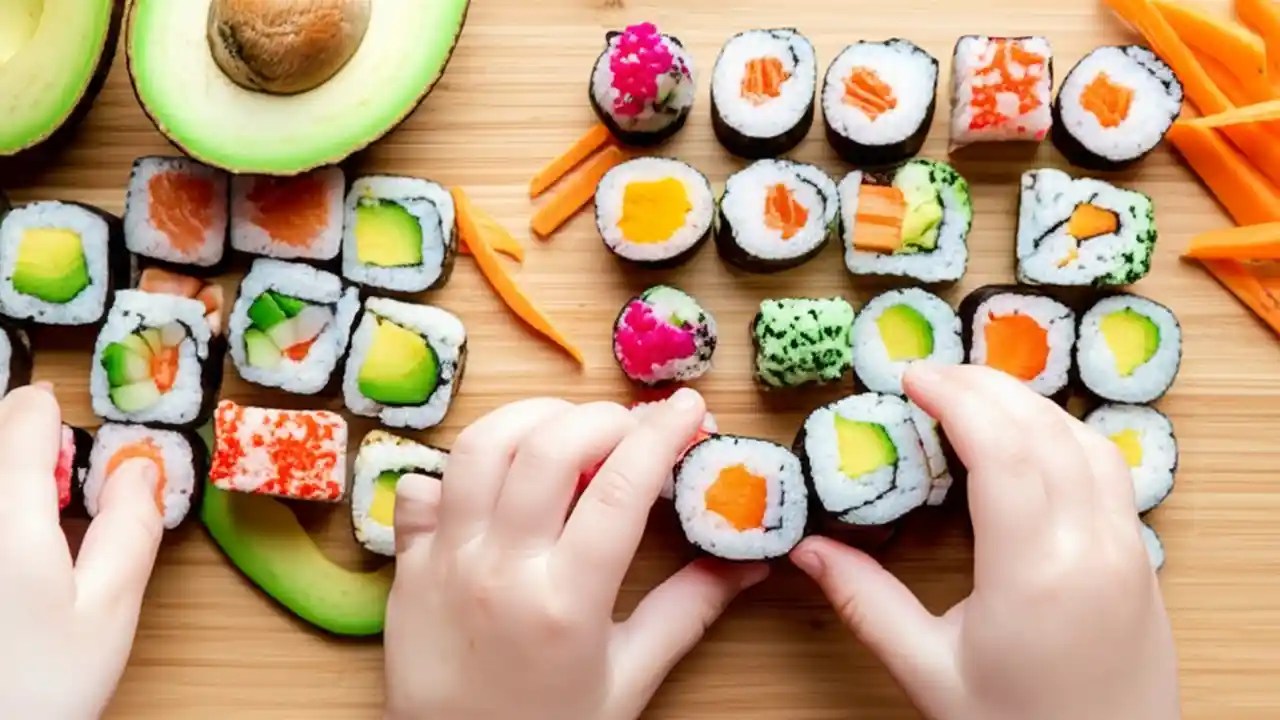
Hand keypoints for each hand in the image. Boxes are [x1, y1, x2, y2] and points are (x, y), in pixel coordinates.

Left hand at [0, 385, 163, 716]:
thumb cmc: (36, 692)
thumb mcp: (106, 612)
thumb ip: (129, 527)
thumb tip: (138, 467)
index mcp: (8, 515)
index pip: (22, 415)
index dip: (52, 418)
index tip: (68, 443)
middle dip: (23, 457)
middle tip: (51, 504)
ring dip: (11, 494)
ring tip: (23, 542)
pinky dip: (2, 522)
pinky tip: (10, 577)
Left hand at [384, 390, 767, 719]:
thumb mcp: (628, 680)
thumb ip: (687, 613)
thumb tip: (749, 565)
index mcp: (567, 601)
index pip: (620, 489)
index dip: (661, 435)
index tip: (690, 407)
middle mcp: (501, 569)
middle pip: (548, 448)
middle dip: (602, 417)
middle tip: (632, 427)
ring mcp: (446, 560)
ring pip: (480, 447)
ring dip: (531, 418)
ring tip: (567, 429)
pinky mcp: (407, 563)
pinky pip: (421, 485)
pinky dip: (460, 464)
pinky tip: (497, 475)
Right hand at [791, 364, 1179, 719]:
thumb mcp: (929, 673)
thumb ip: (865, 603)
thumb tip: (805, 551)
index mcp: (1036, 571)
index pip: (1003, 448)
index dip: (956, 396)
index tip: (911, 376)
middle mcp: (1095, 547)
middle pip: (1046, 429)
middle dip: (987, 386)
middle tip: (932, 375)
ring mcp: (1128, 551)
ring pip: (1088, 440)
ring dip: (1031, 405)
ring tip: (975, 396)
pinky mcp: (1142, 563)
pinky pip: (1110, 471)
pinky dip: (1065, 436)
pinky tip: (1031, 443)